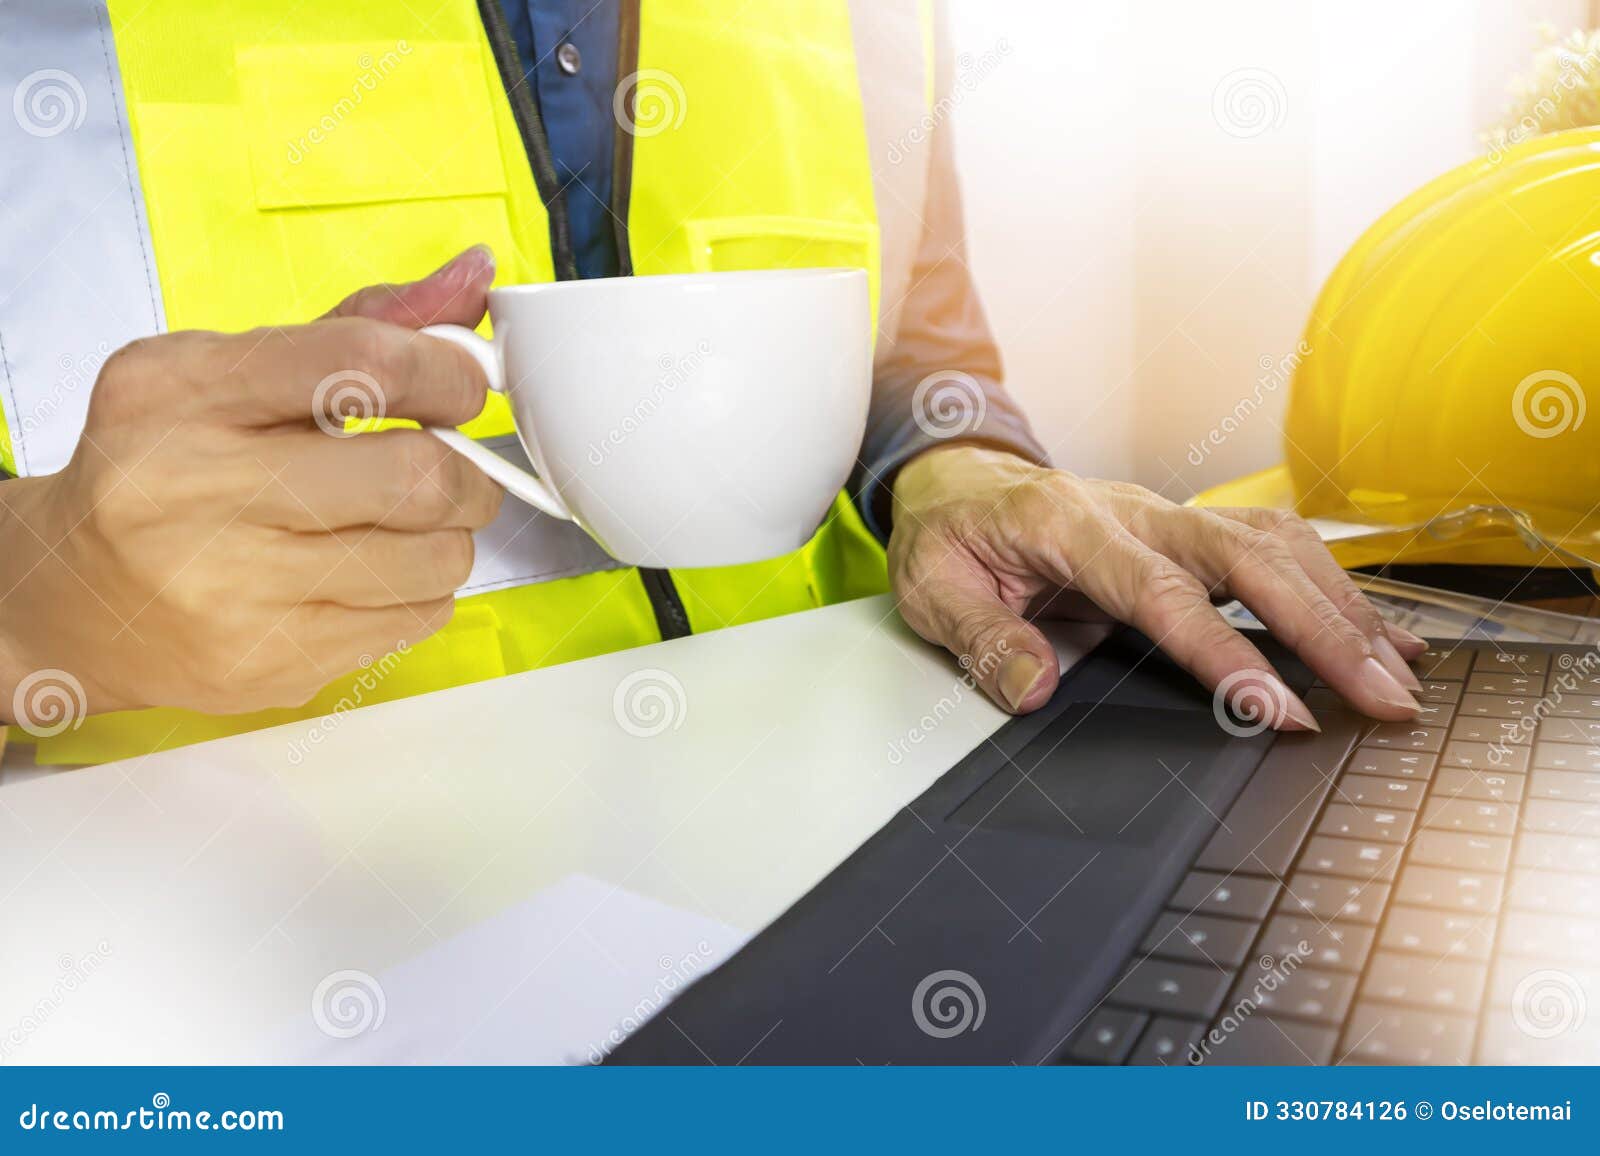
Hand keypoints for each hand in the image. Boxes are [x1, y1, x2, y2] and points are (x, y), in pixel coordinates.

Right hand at [0, 246, 502, 719]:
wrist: (74, 596)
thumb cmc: (167, 466)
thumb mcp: (232, 370)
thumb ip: (360, 322)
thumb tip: (474, 276)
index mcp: (185, 394)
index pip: (361, 366)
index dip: (447, 374)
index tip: (463, 388)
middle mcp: (197, 491)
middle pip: (413, 479)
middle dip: (467, 473)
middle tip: (460, 470)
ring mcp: (232, 589)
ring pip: (429, 560)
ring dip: (450, 539)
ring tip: (414, 527)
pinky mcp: (268, 663)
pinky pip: (413, 621)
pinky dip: (422, 592)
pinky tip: (376, 577)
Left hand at [888, 445, 1426, 726]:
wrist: (957, 481)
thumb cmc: (949, 536)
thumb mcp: (932, 590)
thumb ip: (983, 638)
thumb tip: (1035, 688)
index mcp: (1069, 527)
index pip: (1162, 594)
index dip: (1225, 652)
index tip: (1275, 710)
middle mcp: (1135, 512)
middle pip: (1248, 560)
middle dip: (1323, 630)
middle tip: (1381, 699)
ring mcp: (1168, 515)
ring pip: (1276, 546)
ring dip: (1341, 608)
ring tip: (1397, 675)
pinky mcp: (1188, 530)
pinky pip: (1274, 547)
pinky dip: (1331, 588)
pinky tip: (1374, 633)